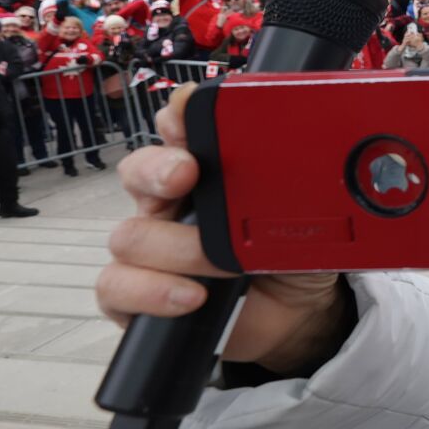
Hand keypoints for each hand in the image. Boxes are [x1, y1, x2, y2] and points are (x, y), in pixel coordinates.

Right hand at [95, 85, 345, 371]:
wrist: (296, 314)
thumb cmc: (293, 257)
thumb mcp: (310, 217)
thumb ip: (298, 188)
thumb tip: (309, 158)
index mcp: (208, 173)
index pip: (179, 130)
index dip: (178, 118)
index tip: (189, 113)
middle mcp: (173, 204)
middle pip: (138, 169)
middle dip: (157, 167)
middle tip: (186, 174)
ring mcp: (153, 250)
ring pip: (131, 236)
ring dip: (180, 250)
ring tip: (227, 267)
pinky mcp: (140, 295)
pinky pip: (118, 287)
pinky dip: (152, 291)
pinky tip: (192, 296)